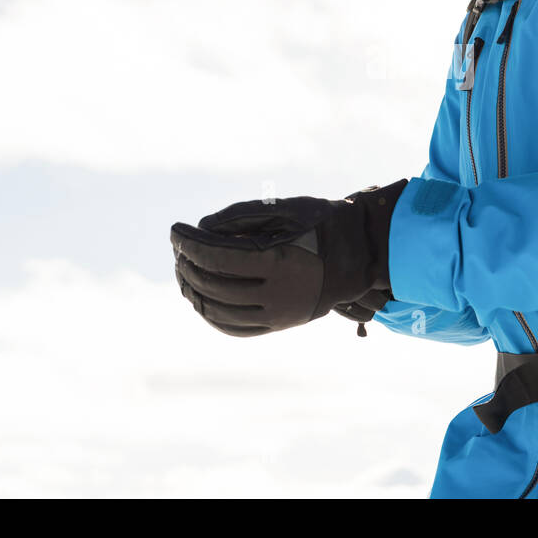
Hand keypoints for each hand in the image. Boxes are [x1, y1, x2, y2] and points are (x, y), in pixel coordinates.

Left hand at [171, 179, 407, 336]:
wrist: (362, 256)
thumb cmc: (325, 224)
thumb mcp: (289, 209)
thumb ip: (243, 217)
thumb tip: (200, 230)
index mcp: (278, 261)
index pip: (216, 256)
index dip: (189, 243)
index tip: (174, 231)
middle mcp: (277, 294)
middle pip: (213, 284)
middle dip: (187, 264)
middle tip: (179, 248)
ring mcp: (278, 315)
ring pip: (218, 310)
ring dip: (194, 289)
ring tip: (184, 270)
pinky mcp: (279, 325)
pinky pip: (234, 328)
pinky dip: (211, 314)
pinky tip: (201, 296)